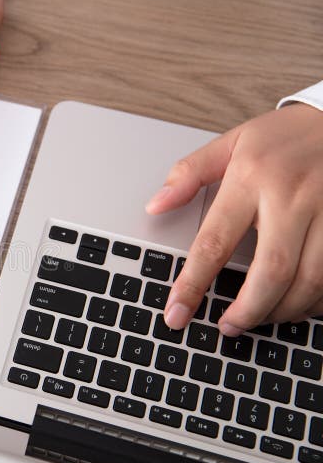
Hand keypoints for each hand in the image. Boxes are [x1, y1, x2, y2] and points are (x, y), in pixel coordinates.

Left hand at [146, 103, 322, 335]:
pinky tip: (298, 305)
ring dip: (283, 311)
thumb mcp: (233, 141)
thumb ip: (189, 174)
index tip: (177, 312)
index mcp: (252, 178)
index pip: (213, 242)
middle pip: (271, 271)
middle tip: (227, 327)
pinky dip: (317, 299)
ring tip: (259, 319)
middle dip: (247, 310)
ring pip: (311, 280)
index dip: (192, 284)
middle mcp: (292, 197)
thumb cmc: (287, 135)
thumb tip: (155, 205)